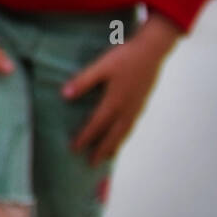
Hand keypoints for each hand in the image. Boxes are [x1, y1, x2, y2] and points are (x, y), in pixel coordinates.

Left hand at [63, 14, 180, 166]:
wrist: (151, 52)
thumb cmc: (124, 57)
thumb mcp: (101, 66)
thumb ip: (83, 81)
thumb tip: (64, 96)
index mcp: (114, 102)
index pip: (96, 125)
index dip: (84, 138)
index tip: (74, 149)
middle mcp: (126, 110)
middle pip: (112, 136)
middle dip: (100, 150)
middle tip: (91, 164)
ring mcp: (136, 108)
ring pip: (124, 133)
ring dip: (114, 146)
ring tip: (106, 157)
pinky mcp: (141, 104)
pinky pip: (131, 127)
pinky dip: (124, 136)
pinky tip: (121, 136)